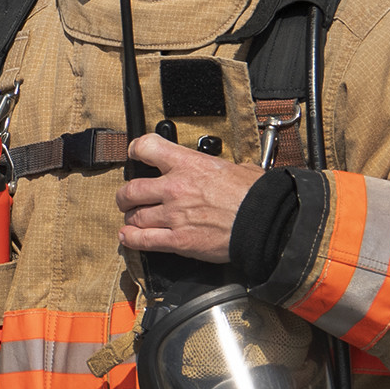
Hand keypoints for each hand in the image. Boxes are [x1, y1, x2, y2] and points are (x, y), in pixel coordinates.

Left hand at [117, 131, 259, 262]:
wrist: (264, 222)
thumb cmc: (256, 195)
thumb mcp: (237, 168)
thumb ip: (218, 168)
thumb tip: (221, 170)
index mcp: (189, 164)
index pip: (148, 147)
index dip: (136, 150)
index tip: (135, 154)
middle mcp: (175, 188)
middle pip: (131, 189)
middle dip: (125, 195)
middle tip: (127, 198)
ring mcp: (174, 215)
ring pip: (135, 216)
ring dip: (131, 218)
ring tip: (133, 220)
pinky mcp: (177, 240)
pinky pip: (143, 240)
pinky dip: (132, 240)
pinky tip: (129, 237)